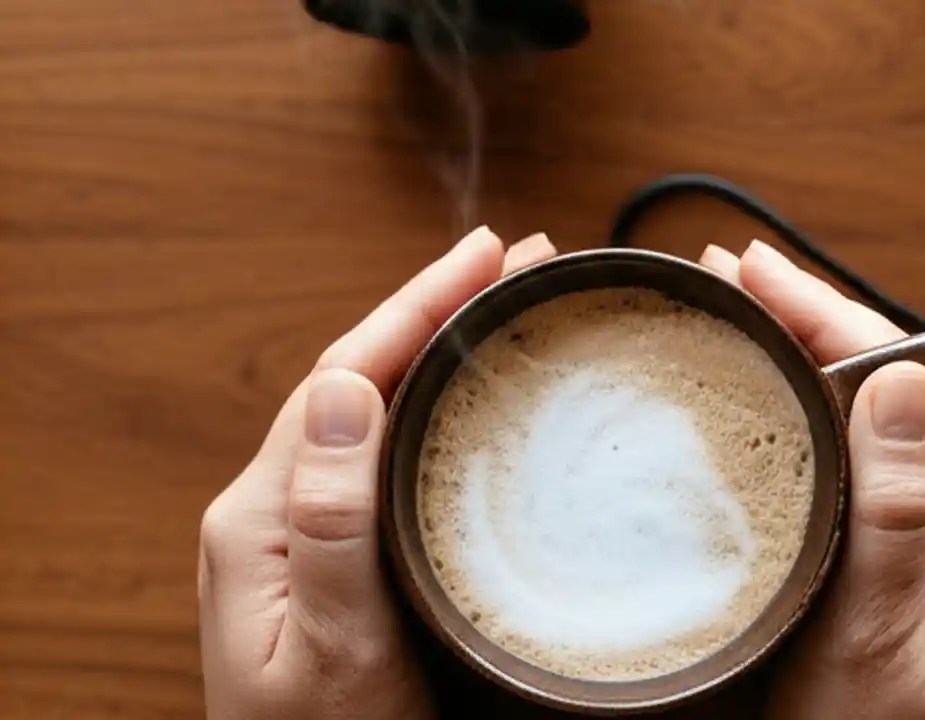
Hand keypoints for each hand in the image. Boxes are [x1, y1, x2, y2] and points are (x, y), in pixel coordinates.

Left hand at [198, 227, 557, 719]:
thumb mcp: (330, 649)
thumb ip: (328, 529)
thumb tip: (341, 392)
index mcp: (259, 515)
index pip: (342, 377)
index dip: (415, 305)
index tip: (483, 253)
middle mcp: (275, 507)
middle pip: (359, 376)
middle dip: (436, 309)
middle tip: (516, 261)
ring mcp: (303, 528)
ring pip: (375, 409)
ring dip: (436, 347)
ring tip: (501, 304)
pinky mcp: (335, 552)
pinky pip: (384, 452)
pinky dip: (432, 403)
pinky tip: (469, 395)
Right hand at [699, 241, 924, 719]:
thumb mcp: (873, 644)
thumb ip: (896, 516)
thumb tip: (900, 381)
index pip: (912, 390)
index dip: (834, 317)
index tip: (760, 272)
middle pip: (895, 395)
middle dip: (815, 324)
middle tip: (734, 276)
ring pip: (876, 424)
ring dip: (812, 361)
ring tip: (746, 313)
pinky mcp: (909, 567)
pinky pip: (865, 468)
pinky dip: (814, 417)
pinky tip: (773, 395)